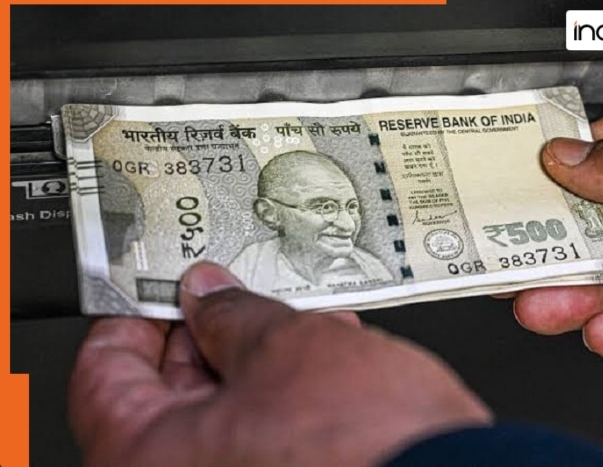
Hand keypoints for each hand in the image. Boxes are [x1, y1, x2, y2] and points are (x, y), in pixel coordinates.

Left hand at [69, 262, 491, 466]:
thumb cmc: (366, 448)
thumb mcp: (286, 348)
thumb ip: (233, 315)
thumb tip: (206, 294)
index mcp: (150, 459)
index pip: (106, 373)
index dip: (135, 315)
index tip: (159, 284)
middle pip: (169, 392)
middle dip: (211, 331)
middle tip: (235, 289)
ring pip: (228, 411)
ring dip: (260, 356)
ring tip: (297, 313)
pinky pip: (269, 433)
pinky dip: (289, 391)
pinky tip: (328, 354)